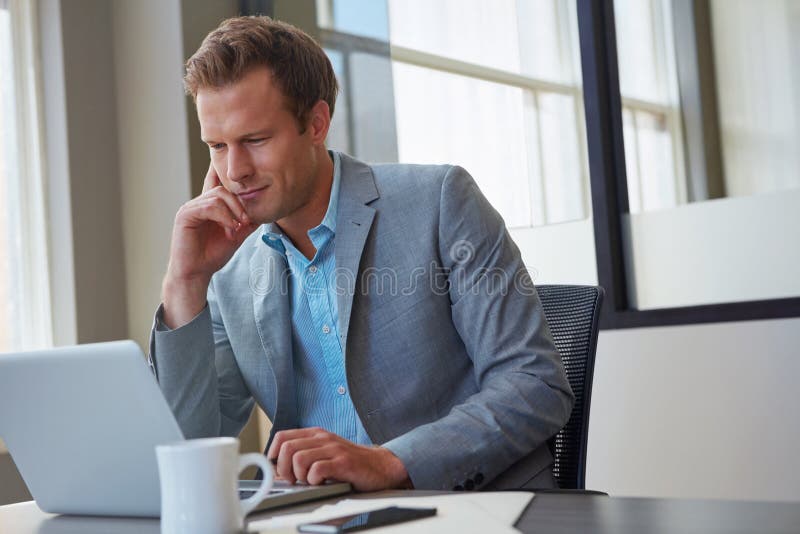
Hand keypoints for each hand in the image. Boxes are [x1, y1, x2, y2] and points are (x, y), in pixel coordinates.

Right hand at [162, 163, 257, 327]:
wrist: (196, 273)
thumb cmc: (213, 255)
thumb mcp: (236, 235)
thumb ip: (247, 222)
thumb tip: (263, 211)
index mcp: (209, 206)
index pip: (218, 184)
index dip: (228, 177)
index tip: (243, 179)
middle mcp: (198, 204)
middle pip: (224, 189)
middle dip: (240, 204)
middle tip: (247, 221)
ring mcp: (190, 208)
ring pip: (218, 197)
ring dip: (233, 212)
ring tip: (237, 229)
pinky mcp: (185, 215)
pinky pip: (208, 207)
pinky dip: (223, 216)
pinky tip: (230, 228)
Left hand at [266, 427, 411, 491]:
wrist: (381, 466)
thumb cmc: (351, 464)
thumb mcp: (324, 455)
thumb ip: (304, 459)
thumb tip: (279, 474)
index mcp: (315, 435)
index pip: (283, 437)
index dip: (273, 454)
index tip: (277, 469)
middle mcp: (323, 438)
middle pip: (287, 448)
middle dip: (284, 469)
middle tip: (294, 480)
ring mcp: (333, 449)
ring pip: (299, 458)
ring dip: (299, 476)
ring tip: (309, 482)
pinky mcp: (343, 462)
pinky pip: (317, 470)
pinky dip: (314, 481)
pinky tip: (322, 483)